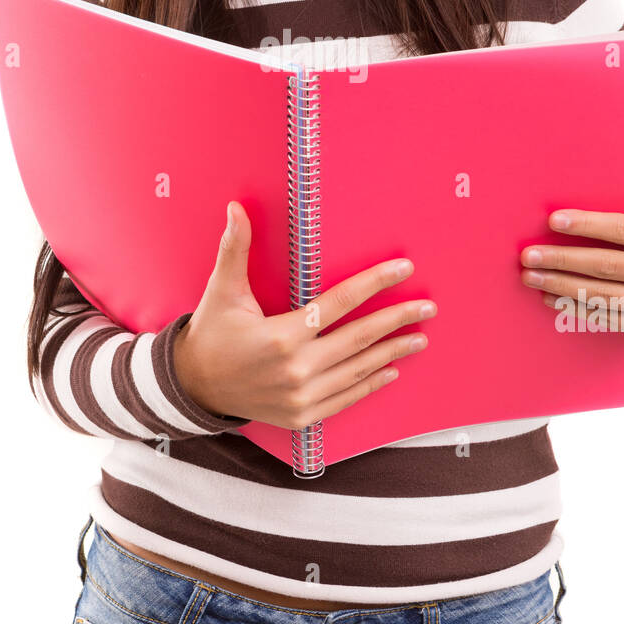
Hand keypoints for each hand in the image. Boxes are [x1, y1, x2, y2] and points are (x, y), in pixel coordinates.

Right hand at [173, 201, 435, 426]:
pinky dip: (370, 384)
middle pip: (359, 338)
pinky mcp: (302, 416)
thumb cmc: (212, 332)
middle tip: (428, 308)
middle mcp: (297, 369)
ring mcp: (302, 397)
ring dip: (393, 353)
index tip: (403, 269)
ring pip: (358, 370)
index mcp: (281, 335)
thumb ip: (235, 248)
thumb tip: (236, 207)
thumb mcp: (222, 289)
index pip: (339, 303)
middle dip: (397, 320)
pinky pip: (346, 398)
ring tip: (420, 338)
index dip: (375, 283)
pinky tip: (391, 371)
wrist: (195, 386)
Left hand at [519, 210, 623, 340]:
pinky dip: (574, 308)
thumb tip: (559, 222)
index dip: (586, 225)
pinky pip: (607, 318)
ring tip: (532, 277)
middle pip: (607, 265)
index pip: (623, 228)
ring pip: (603, 295)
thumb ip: (618, 228)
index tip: (553, 221)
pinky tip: (550, 298)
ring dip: (561, 286)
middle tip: (529, 256)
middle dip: (563, 259)